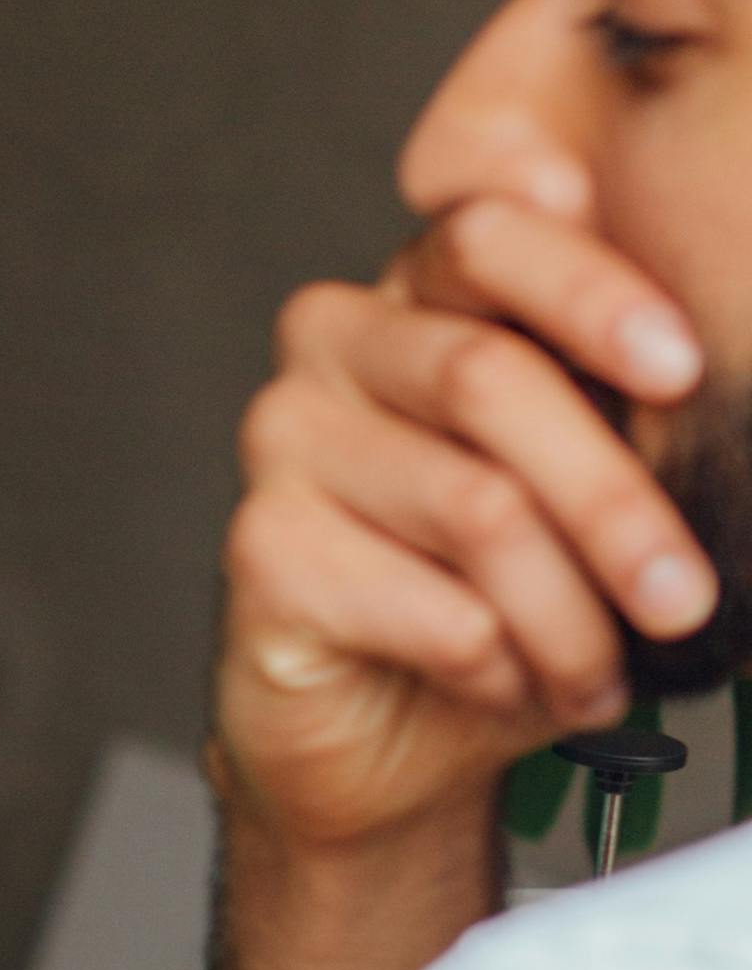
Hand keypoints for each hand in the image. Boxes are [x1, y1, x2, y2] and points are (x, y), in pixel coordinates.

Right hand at [215, 2, 713, 859]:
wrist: (393, 737)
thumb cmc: (505, 589)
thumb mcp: (592, 477)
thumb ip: (627, 400)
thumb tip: (709, 385)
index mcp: (428, 291)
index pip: (490, 232)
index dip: (587, 289)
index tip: (679, 369)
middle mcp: (340, 340)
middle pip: (487, 377)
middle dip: (612, 501)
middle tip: (684, 596)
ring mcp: (286, 436)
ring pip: (473, 505)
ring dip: (566, 617)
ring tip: (600, 678)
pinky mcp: (263, 548)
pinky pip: (424, 601)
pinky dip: (496, 665)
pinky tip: (507, 686)